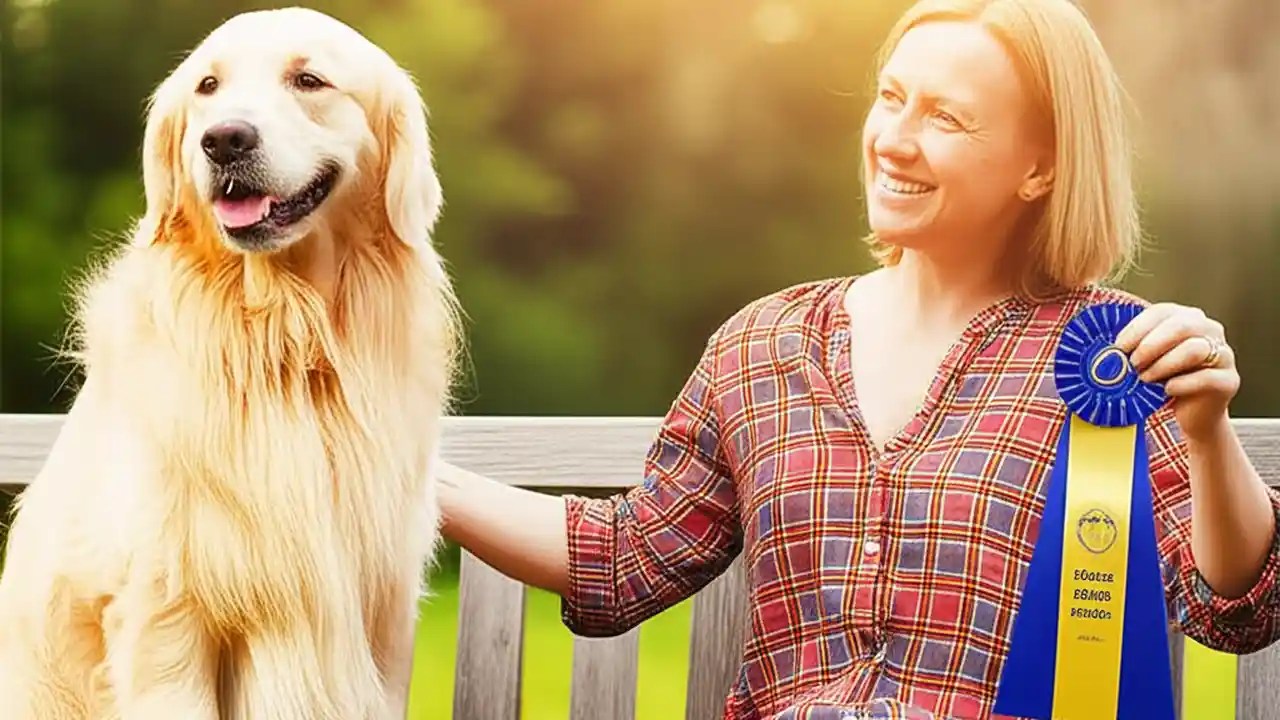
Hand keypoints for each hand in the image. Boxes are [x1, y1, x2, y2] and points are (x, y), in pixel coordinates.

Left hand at [1114, 302, 1236, 441]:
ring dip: (1164, 364)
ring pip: (1194, 348)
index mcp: (1187, 318)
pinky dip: (1182, 383)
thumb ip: (1135, 350)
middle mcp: (1209, 331)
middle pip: (1182, 325)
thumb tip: (1106, 351)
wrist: (1192, 416)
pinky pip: (1207, 377)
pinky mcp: (1229, 380)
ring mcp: (1223, 355)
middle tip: (1132, 363)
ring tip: (1145, 379)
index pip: (1162, 311)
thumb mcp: (1148, 362)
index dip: (1138, 327)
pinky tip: (1166, 390)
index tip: (1119, 346)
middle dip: (1151, 344)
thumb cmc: (1165, 384)